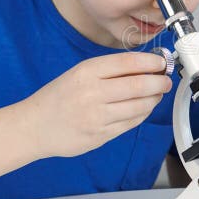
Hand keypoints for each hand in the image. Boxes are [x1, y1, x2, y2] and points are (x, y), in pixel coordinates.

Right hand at [16, 52, 170, 158]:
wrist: (34, 127)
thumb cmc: (59, 97)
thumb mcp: (79, 73)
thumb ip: (110, 70)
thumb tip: (146, 66)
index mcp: (87, 72)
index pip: (128, 63)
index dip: (151, 62)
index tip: (162, 62)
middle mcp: (92, 93)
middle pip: (138, 86)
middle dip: (159, 82)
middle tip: (165, 80)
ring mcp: (97, 117)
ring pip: (139, 107)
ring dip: (154, 99)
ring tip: (156, 94)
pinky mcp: (101, 135)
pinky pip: (131, 123)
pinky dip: (142, 114)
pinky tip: (143, 108)